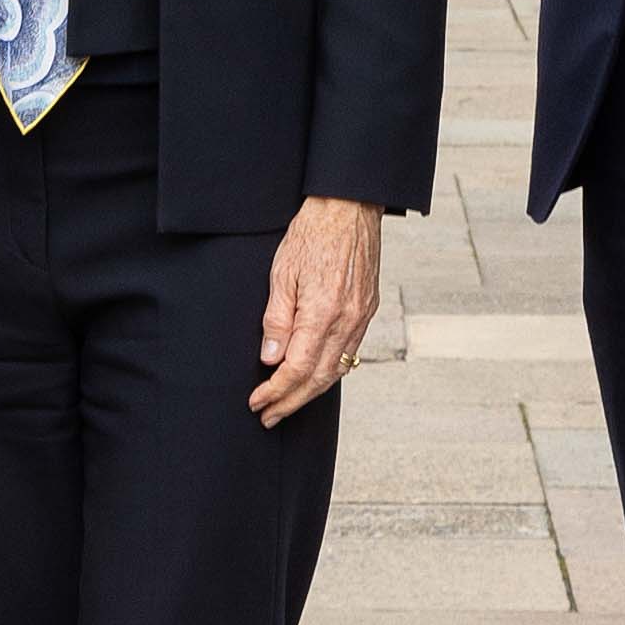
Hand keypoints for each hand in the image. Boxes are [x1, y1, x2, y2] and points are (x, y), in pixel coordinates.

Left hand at [249, 196, 383, 424]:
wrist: (350, 208)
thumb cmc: (312, 233)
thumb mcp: (282, 273)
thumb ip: (277, 320)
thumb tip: (270, 359)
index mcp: (322, 312)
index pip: (297, 368)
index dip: (275, 391)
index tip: (257, 402)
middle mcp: (347, 321)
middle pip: (318, 379)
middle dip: (291, 402)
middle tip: (268, 416)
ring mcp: (361, 318)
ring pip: (336, 371)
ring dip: (310, 393)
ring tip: (287, 404)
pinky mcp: (368, 311)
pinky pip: (349, 354)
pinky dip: (329, 373)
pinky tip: (314, 378)